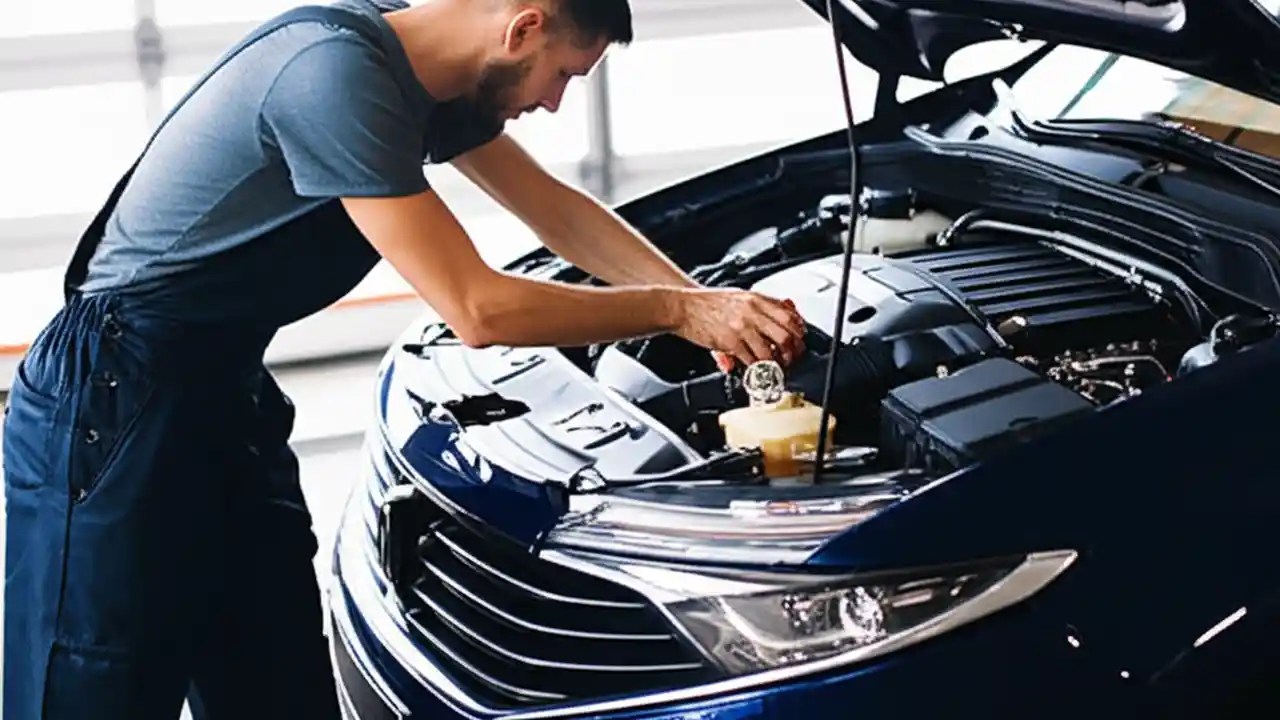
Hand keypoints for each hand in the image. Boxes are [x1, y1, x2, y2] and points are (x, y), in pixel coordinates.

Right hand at [672, 288, 805, 368]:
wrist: (682, 306)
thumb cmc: (708, 303)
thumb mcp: (738, 296)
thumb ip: (760, 306)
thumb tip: (784, 311)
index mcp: (756, 299)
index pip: (789, 315)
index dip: (799, 332)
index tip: (799, 341)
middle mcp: (752, 311)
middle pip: (786, 334)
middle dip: (793, 351)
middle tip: (792, 358)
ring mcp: (742, 327)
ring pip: (772, 351)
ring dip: (777, 363)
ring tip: (775, 367)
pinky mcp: (730, 342)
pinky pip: (752, 360)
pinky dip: (757, 368)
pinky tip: (757, 369)